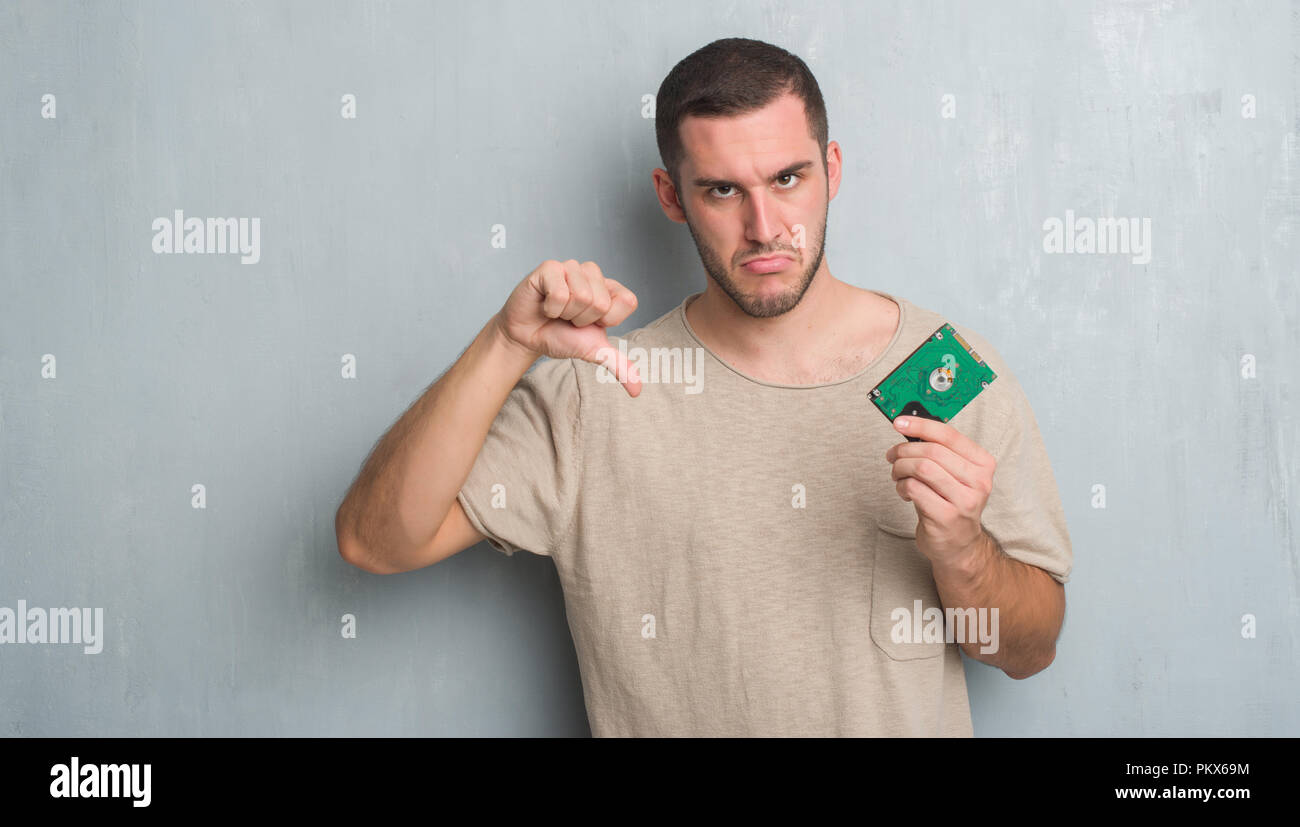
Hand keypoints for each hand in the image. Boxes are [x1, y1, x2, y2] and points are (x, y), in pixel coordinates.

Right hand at [496, 259, 640, 395]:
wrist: (527, 337)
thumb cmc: (561, 337)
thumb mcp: (594, 352)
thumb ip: (619, 366)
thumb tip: (637, 391)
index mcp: (610, 289)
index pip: (628, 302)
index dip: (607, 321)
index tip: (589, 323)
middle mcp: (593, 273)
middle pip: (600, 303)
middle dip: (581, 319)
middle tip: (568, 318)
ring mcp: (571, 267)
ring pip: (581, 296)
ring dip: (565, 313)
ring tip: (557, 311)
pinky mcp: (550, 267)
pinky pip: (560, 293)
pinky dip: (551, 308)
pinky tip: (545, 304)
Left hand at [884, 416, 996, 570]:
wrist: (959, 544)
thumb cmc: (951, 503)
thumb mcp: (955, 474)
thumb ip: (940, 451)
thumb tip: (910, 425)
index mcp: (983, 464)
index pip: (949, 435)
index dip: (920, 425)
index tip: (899, 422)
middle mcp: (979, 481)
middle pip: (932, 451)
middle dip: (904, 450)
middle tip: (892, 456)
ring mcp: (964, 501)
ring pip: (922, 468)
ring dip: (901, 468)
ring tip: (897, 474)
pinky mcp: (946, 517)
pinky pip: (914, 489)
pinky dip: (902, 486)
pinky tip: (905, 492)